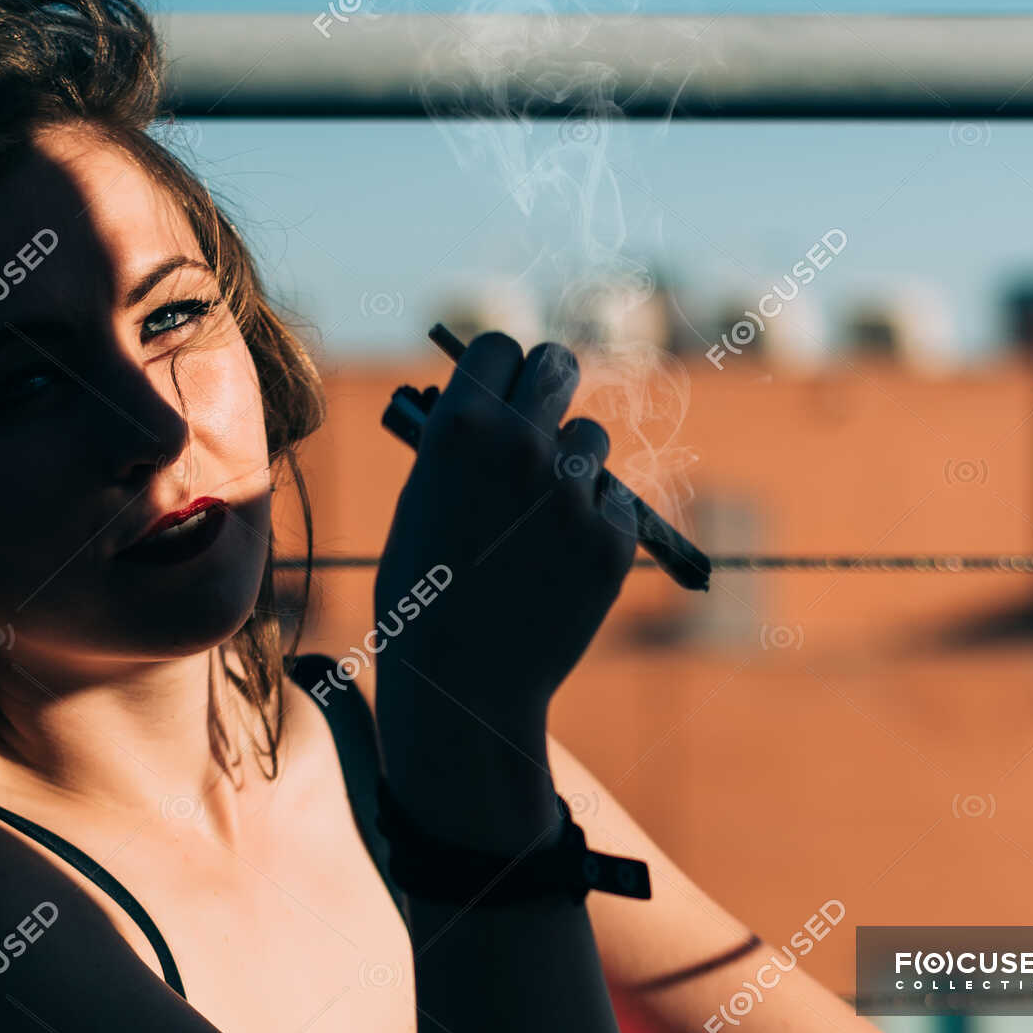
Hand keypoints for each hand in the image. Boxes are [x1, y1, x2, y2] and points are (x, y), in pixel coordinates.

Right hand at [371, 332, 637, 746]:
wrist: (462, 686)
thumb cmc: (424, 595)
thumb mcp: (420, 504)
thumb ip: (460, 449)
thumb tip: (496, 409)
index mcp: (460, 428)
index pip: (498, 346)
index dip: (498, 367)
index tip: (500, 385)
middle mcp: (521, 445)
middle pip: (556, 366)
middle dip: (547, 386)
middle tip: (541, 415)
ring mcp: (572, 490)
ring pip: (590, 435)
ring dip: (572, 459)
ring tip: (540, 512)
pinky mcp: (612, 534)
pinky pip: (610, 499)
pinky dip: (592, 521)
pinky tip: (558, 562)